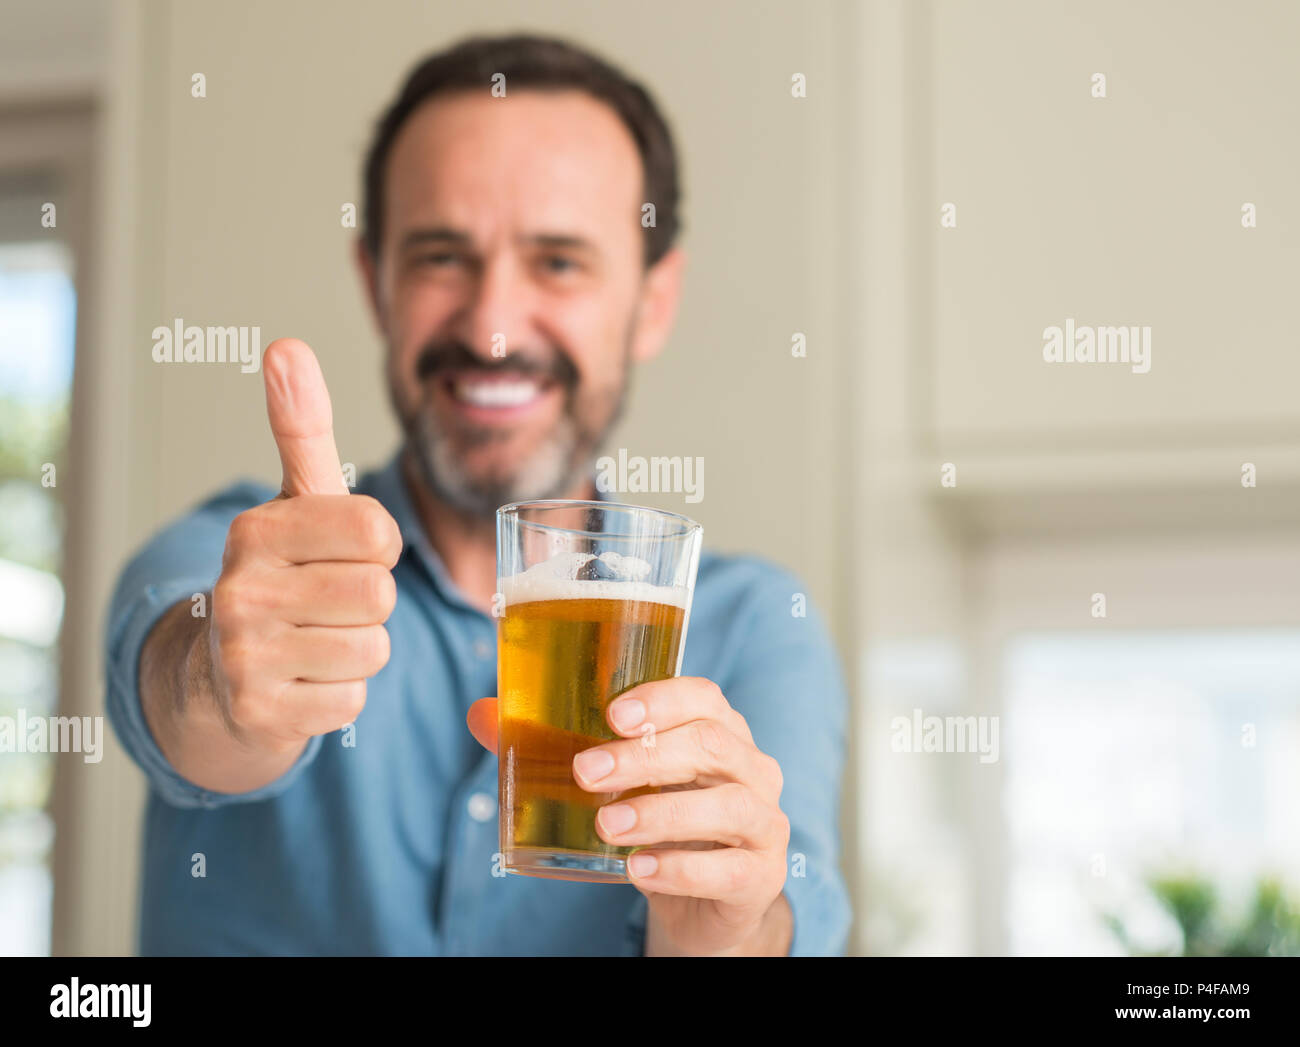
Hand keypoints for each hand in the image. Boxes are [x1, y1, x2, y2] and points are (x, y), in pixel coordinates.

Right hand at [205, 338, 401, 756]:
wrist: (217, 676)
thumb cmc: (281, 575)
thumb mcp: (295, 501)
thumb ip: (301, 428)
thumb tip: (287, 346)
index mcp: (257, 530)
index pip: (375, 530)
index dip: (378, 545)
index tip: (347, 551)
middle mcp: (240, 589)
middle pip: (379, 594)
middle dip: (369, 603)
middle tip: (327, 603)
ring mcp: (243, 655)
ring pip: (372, 650)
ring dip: (359, 649)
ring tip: (316, 639)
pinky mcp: (257, 713)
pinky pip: (352, 702)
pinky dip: (340, 695)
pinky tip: (303, 681)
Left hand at [467, 677, 792, 955]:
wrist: (702, 900)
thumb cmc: (657, 820)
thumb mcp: (614, 782)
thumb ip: (552, 746)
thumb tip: (483, 714)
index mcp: (720, 731)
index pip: (705, 697)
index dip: (663, 698)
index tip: (612, 713)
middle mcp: (752, 769)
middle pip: (711, 745)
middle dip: (645, 757)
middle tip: (586, 773)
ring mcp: (764, 823)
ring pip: (728, 805)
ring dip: (661, 812)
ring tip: (607, 825)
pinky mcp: (762, 877)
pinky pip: (731, 869)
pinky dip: (682, 868)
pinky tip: (640, 870)